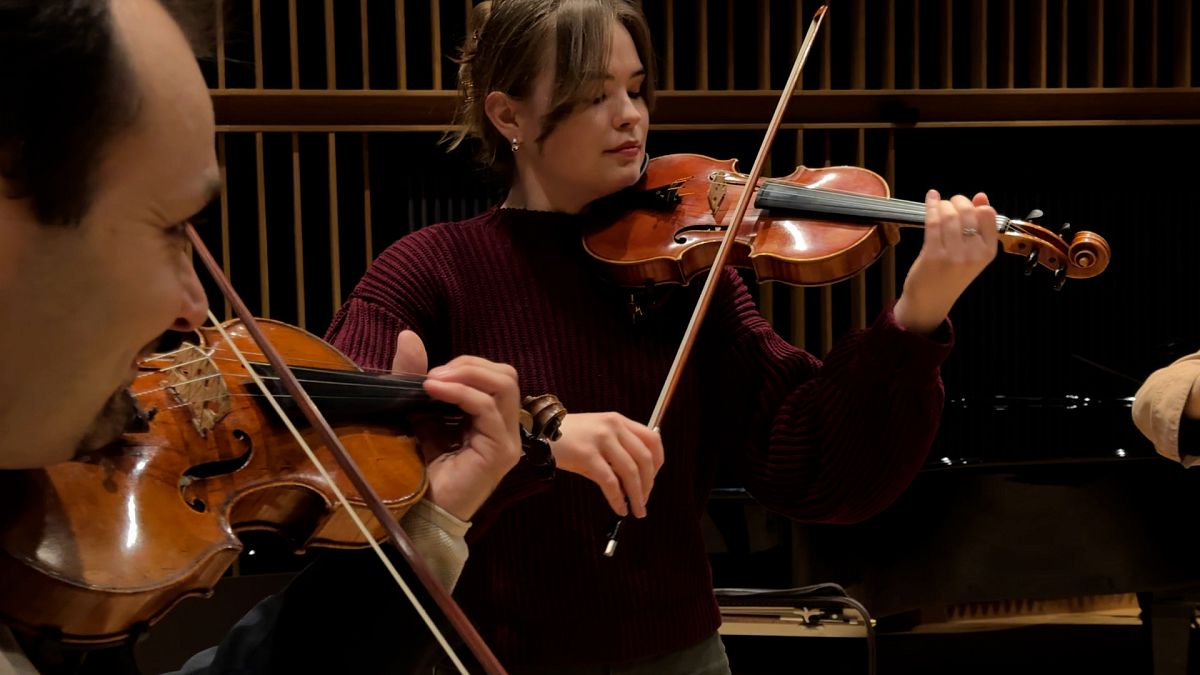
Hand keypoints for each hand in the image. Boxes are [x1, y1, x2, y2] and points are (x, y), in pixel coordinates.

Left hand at [392, 330, 521, 520]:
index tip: (430, 373)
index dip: (466, 364)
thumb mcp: (418, 414)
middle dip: (469, 364)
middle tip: (433, 373)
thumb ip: (415, 378)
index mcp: (492, 419)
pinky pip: (486, 408)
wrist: (420, 513)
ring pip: (503, 385)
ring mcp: (507, 440)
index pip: (496, 375)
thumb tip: (408, 336)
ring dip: (466, 373)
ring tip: (433, 380)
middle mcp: (506, 428)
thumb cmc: (421, 469)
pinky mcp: (499, 451)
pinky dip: (460, 392)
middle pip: (506, 374)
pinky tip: (433, 390)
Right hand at [549, 412, 663, 517]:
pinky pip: (610, 482)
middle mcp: (613, 427)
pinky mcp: (587, 455)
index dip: (658, 463)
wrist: (538, 431)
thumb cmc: (568, 437)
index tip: (653, 479)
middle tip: (644, 501)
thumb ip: (618, 451)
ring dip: (637, 496)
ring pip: (630, 472)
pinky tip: (619, 508)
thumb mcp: (597, 435)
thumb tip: (635, 482)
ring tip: (637, 510)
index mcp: (618, 421)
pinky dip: (618, 499)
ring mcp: (601, 440)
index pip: (652, 440)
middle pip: (645, 459)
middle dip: (649, 485)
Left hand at [893, 190, 998, 333]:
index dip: (976, 204)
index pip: (988, 215)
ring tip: (939, 204)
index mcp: (988, 252)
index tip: (967, 202)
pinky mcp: (933, 255)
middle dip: (957, 201)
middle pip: (968, 212)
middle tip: (950, 202)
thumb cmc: (951, 274)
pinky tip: (930, 199)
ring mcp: (954, 255)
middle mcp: (974, 254)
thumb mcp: (973, 254)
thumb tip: (981, 196)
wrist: (931, 301)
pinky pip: (933, 222)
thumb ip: (979, 226)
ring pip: (950, 215)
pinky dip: (931, 206)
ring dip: (942, 204)